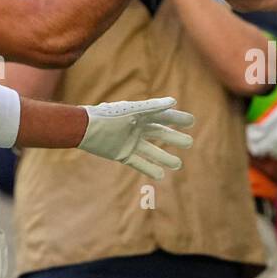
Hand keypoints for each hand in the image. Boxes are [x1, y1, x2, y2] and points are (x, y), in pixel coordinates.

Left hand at [78, 97, 194, 179]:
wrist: (85, 129)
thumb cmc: (109, 116)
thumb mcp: (133, 111)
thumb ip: (153, 107)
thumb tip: (174, 102)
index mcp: (141, 115)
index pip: (163, 116)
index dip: (177, 119)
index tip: (191, 122)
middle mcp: (137, 128)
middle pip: (160, 134)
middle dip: (175, 138)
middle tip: (189, 143)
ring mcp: (131, 142)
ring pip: (152, 151)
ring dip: (165, 157)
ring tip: (178, 164)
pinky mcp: (122, 154)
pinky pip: (139, 163)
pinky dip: (150, 169)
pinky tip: (161, 175)